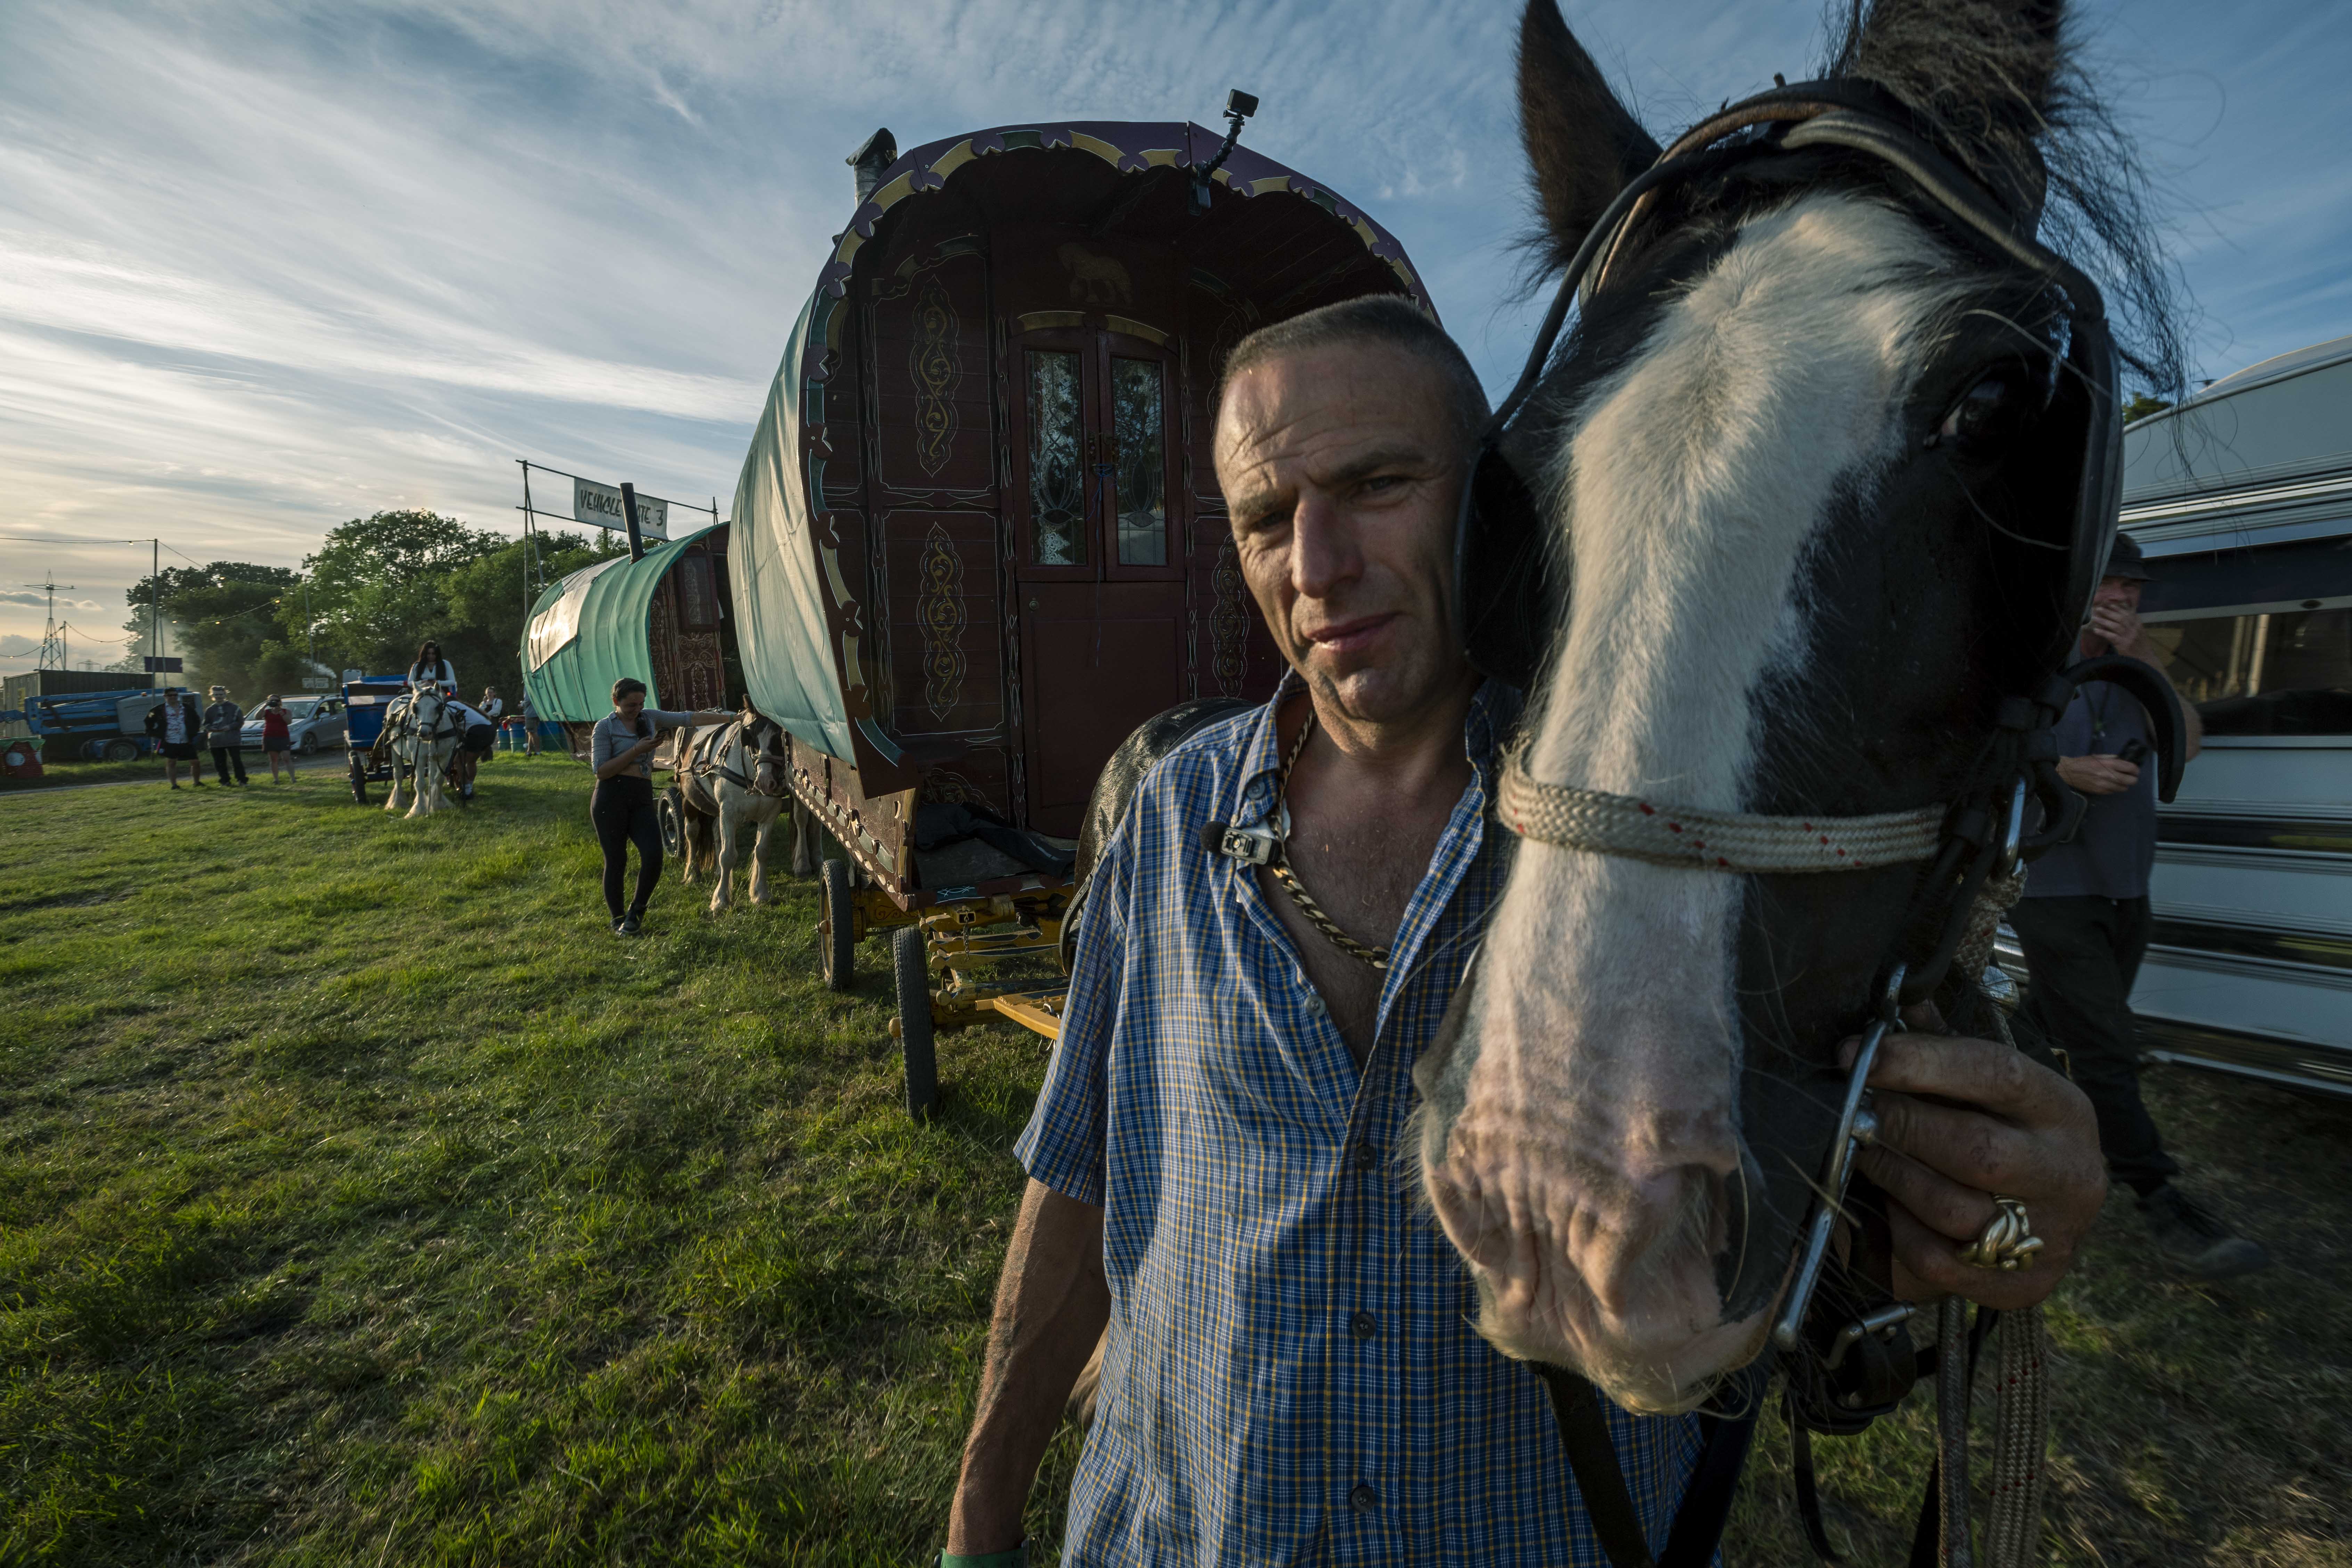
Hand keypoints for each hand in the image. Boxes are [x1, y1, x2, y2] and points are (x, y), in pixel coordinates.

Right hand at [633, 732, 661, 754]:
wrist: (637, 750)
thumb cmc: (639, 743)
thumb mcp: (643, 739)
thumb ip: (648, 737)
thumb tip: (651, 738)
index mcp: (648, 742)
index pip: (655, 740)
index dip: (658, 738)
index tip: (661, 737)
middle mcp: (650, 746)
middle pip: (657, 744)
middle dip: (660, 741)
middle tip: (663, 739)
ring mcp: (650, 749)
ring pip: (656, 746)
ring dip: (659, 743)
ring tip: (662, 741)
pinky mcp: (650, 750)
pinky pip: (653, 747)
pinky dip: (655, 745)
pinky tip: (657, 743)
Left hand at [1844, 1029, 2103, 1309]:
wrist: (2049, 1218)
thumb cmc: (2004, 1133)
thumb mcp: (1987, 1087)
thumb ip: (1943, 1046)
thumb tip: (1893, 1000)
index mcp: (2063, 1110)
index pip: (1997, 1074)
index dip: (1921, 1062)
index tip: (1857, 1058)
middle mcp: (2069, 1172)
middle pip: (1976, 1149)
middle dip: (1900, 1126)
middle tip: (1852, 1112)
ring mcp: (2051, 1234)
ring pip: (1952, 1208)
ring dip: (1892, 1176)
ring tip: (1862, 1153)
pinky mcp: (2023, 1284)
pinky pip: (1940, 1261)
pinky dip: (1902, 1233)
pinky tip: (1890, 1208)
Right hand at [2056, 753, 2138, 794]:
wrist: (2068, 772)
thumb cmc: (2083, 762)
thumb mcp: (2099, 756)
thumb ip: (2112, 759)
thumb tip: (2123, 762)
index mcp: (2109, 764)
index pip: (2131, 768)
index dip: (2136, 770)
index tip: (2135, 770)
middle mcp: (2109, 775)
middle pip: (2131, 781)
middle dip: (2133, 779)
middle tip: (2130, 777)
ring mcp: (2104, 785)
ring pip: (2123, 788)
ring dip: (2124, 785)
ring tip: (2119, 781)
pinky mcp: (2100, 791)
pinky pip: (2113, 792)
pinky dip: (2114, 788)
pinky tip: (2110, 784)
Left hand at [2086, 600, 2150, 659]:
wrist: (2145, 658)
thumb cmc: (2140, 645)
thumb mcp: (2139, 632)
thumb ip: (2133, 622)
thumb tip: (2127, 612)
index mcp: (2138, 625)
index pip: (2128, 613)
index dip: (2119, 608)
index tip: (2110, 604)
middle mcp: (2134, 629)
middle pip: (2121, 618)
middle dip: (2109, 612)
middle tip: (2099, 608)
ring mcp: (2129, 637)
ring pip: (2116, 626)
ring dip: (2104, 621)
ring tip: (2095, 618)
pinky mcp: (2124, 645)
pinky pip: (2112, 637)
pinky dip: (2103, 633)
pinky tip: (2096, 630)